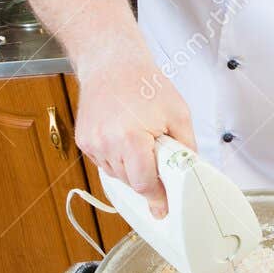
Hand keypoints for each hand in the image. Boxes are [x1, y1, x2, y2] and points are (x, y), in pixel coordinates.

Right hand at [75, 45, 196, 217]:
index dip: (157, 197)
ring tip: (138, 139)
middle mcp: (107, 143)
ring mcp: (92, 143)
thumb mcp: (178, 113)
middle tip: (156, 154)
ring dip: (131, 168)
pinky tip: (123, 137)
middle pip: (131, 181)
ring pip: (116, 175)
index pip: (144, 184)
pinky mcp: (83, 140)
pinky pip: (104, 163)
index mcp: (131, 138)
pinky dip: (117, 158)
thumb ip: (185, 147)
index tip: (163, 209)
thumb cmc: (144, 83)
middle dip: (146, 176)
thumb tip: (189, 171)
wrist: (112, 63)